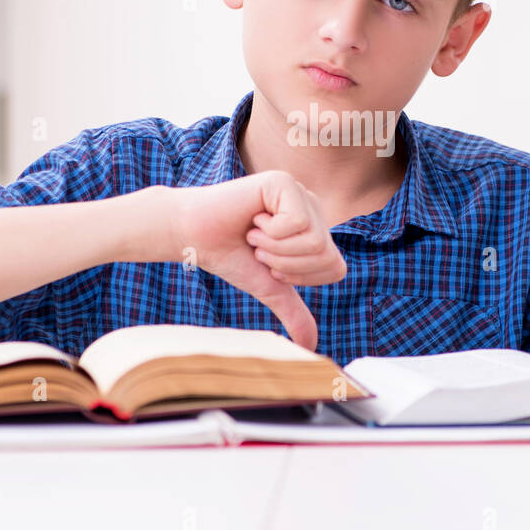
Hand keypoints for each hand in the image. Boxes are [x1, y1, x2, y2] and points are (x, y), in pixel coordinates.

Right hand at [169, 171, 346, 350]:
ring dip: (275, 248)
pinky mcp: (283, 182)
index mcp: (315, 229)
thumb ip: (293, 311)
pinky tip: (251, 220)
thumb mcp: (268, 287)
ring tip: (254, 235)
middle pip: (327, 255)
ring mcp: (299, 192)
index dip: (302, 277)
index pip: (336, 268)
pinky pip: (297, 222)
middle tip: (260, 250)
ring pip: (314, 240)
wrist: (193, 237)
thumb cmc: (229, 257)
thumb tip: (310, 347)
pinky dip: (269, 233)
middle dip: (287, 264)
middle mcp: (313, 208)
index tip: (271, 265)